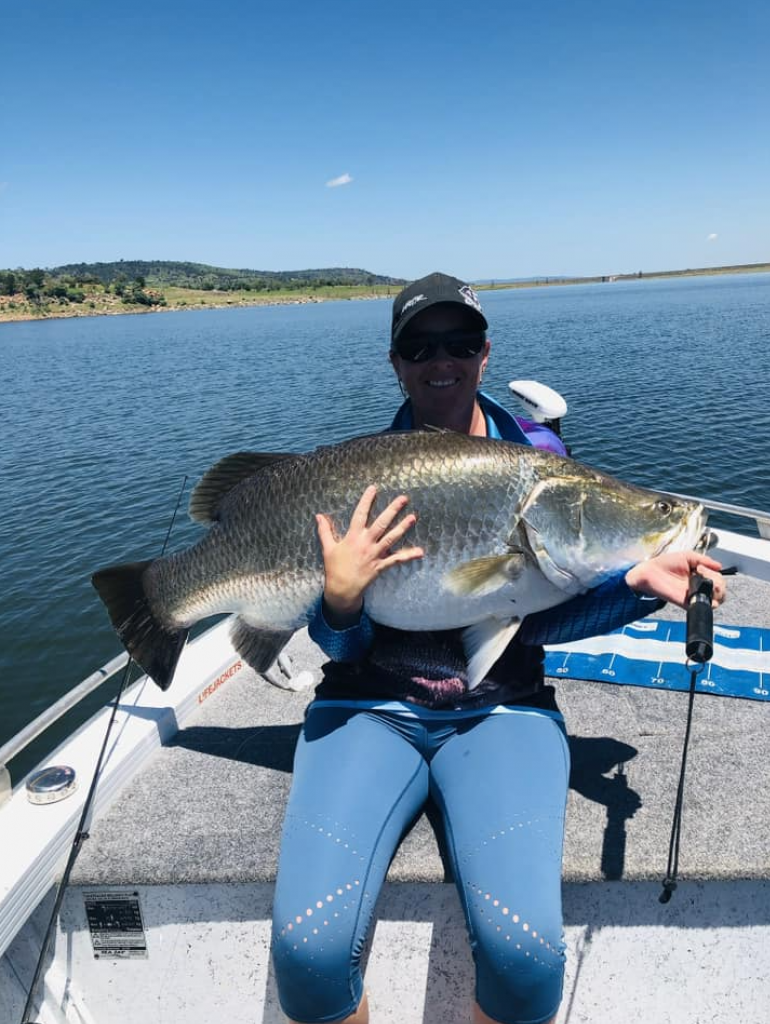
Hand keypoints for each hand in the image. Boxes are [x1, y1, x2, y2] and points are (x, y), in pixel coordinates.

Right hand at [316, 485, 423, 626]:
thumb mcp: (328, 548)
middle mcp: (366, 543)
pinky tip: (420, 552)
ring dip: (403, 527)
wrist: (341, 589)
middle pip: (381, 523)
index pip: (360, 514)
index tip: (374, 488)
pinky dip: (408, 556)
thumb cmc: (334, 568)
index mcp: (353, 537)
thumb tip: (318, 516)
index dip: (367, 501)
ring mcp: (375, 554)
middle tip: (403, 499)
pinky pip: (397, 560)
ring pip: (391, 538)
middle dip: (393, 510)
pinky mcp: (381, 565)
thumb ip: (324, 530)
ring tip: (413, 517)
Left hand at [625, 551, 726, 608]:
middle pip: (721, 591)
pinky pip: (702, 606)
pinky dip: (707, 600)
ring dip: (716, 590)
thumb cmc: (664, 564)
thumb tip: (720, 566)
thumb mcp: (687, 556)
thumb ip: (704, 560)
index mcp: (701, 576)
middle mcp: (699, 587)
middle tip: (703, 573)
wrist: (649, 572)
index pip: (719, 580)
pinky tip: (696, 588)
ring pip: (717, 600)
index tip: (701, 568)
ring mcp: (694, 596)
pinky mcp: (687, 603)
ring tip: (702, 580)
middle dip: (719, 583)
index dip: (716, 575)